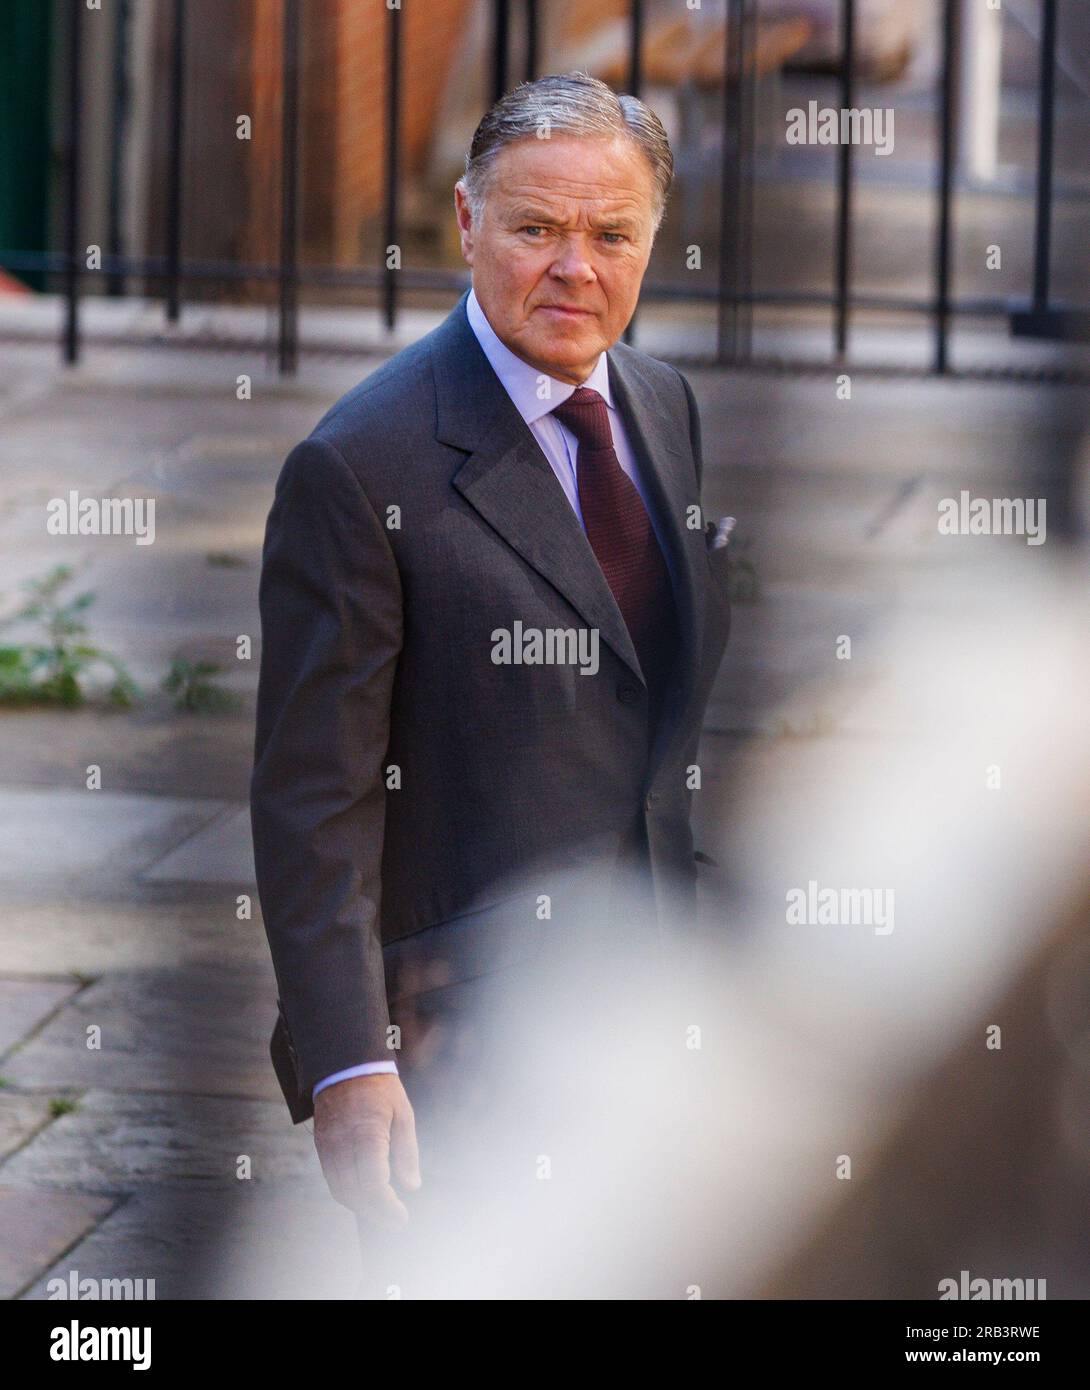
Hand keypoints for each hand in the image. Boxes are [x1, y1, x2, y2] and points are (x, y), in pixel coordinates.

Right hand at [313, 1073, 420, 1229]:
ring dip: (360, 1206)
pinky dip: (347, 1191)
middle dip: (375, 1213)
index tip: (401, 1216)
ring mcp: (328, 1144)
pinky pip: (331, 1177)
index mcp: (368, 1134)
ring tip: (382, 1210)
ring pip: (340, 1189)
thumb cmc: (380, 1088)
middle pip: (355, 1192)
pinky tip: (364, 1193)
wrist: (345, 1064)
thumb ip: (406, 1152)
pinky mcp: (321, 1144)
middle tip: (394, 1220)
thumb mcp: (403, 1114)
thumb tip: (411, 1186)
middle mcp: (343, 1143)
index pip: (373, 1184)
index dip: (387, 1207)